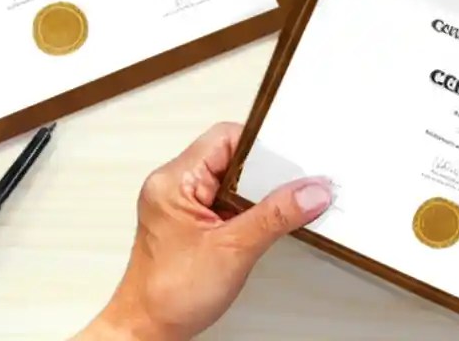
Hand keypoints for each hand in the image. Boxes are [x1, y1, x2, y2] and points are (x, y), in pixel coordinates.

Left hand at [74, 122, 332, 340]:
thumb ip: (276, 216)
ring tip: (268, 215)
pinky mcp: (191, 222)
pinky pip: (227, 200)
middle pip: (233, 156)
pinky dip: (248, 211)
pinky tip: (256, 228)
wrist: (147, 331)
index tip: (292, 163)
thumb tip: (311, 191)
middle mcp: (174, 186)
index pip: (227, 137)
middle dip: (264, 174)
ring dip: (256, 195)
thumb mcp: (234, 250)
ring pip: (232, 180)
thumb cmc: (167, 295)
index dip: (263, 147)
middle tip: (287, 191)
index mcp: (174, 181)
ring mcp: (182, 204)